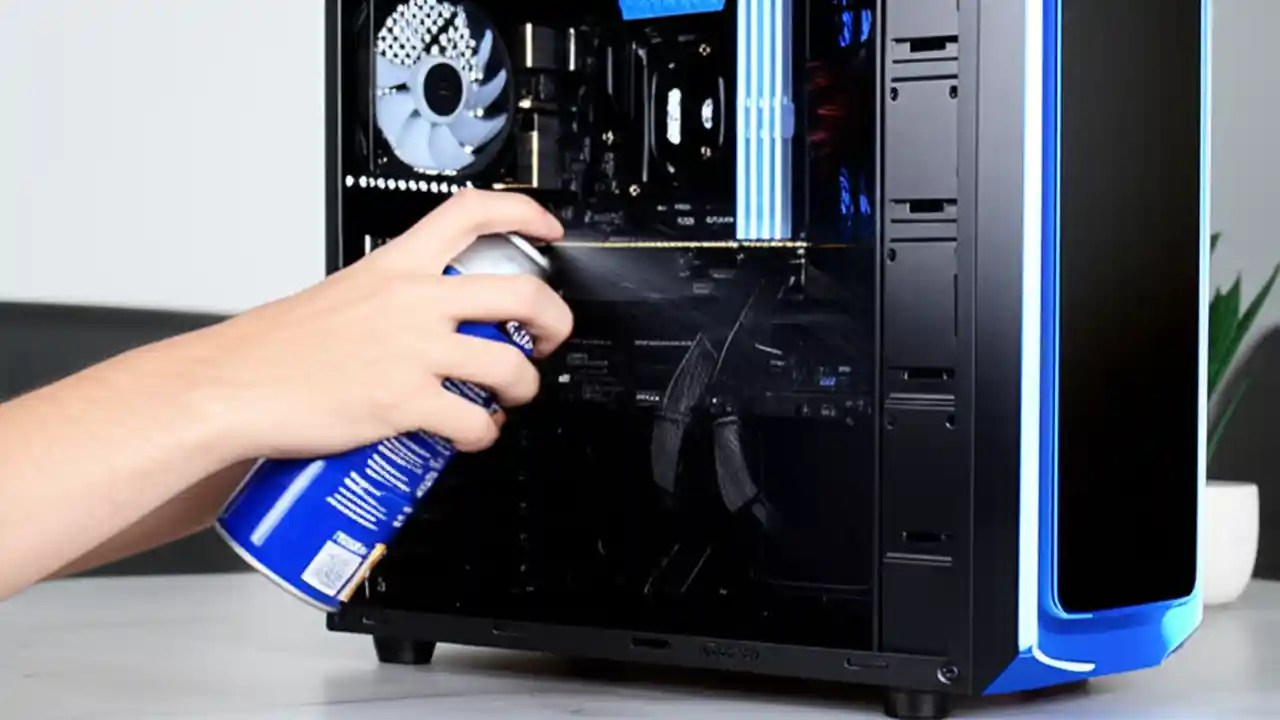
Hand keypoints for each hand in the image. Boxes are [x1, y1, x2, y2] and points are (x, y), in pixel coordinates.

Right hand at [169, 189, 572, 459]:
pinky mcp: (403, 401)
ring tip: (512, 396)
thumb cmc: (272, 349)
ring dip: (526, 387)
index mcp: (395, 267)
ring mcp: (412, 351)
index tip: (548, 227)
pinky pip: (473, 421)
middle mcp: (412, 301)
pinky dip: (485, 434)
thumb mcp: (340, 297)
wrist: (229, 386)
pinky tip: (474, 434)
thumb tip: (420, 321)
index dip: (523, 213)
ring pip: (509, 364)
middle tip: (550, 335)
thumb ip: (387, 301)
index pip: (472, 213)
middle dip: (555, 319)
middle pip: (520, 293)